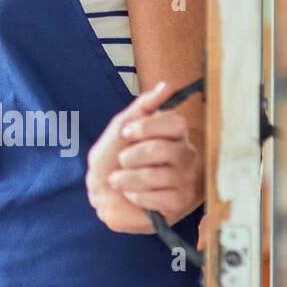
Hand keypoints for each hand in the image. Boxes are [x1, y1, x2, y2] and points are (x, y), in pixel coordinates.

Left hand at [86, 82, 202, 232]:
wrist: (101, 191)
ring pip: (157, 175)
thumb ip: (144, 106)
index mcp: (173, 133)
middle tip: (122, 161)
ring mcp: (186, 179)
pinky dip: (137, 196)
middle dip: (130, 156)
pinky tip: (134, 195)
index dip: (147, 127)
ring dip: (127, 179)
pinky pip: (160, 198)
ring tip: (120, 181)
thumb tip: (169, 84)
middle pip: (163, 149)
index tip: (126, 133)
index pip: (176, 122)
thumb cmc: (112, 157)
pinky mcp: (181, 202)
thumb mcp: (121, 126)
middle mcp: (185, 154)